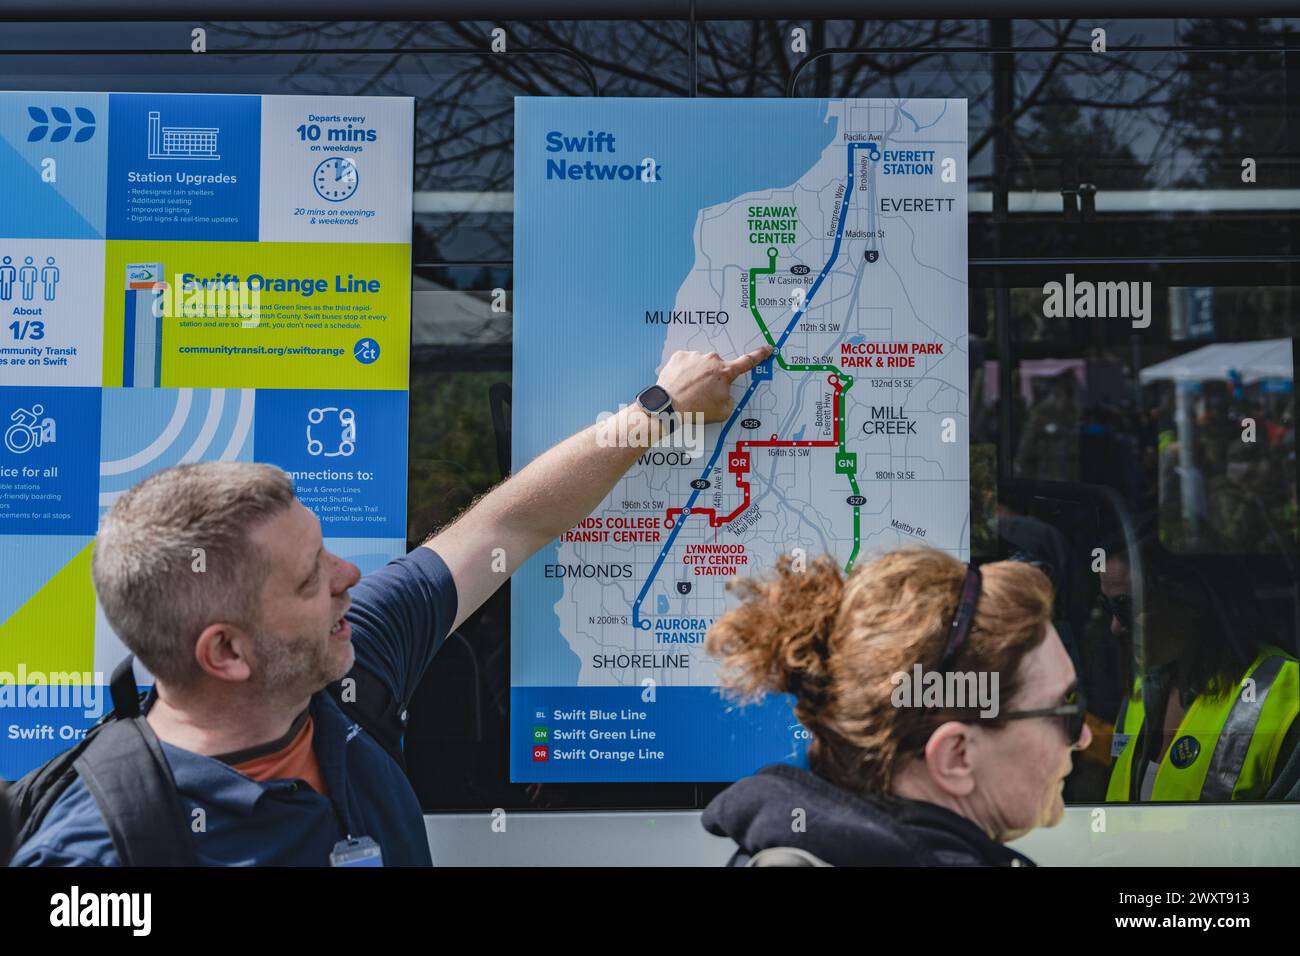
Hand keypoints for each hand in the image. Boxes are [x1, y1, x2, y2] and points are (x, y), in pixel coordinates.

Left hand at [656, 344, 773, 422]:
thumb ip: (729, 398)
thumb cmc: (695, 410)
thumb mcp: (723, 411)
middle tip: (702, 394)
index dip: (759, 355)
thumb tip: (724, 391)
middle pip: (717, 368)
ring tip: (688, 391)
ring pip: (701, 365)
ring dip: (697, 375)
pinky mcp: (679, 356)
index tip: (767, 348)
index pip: (747, 362)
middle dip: (713, 378)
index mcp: (725, 373)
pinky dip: (684, 372)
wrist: (668, 406)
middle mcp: (711, 360)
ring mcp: (694, 356)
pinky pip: (686, 363)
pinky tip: (680, 384)